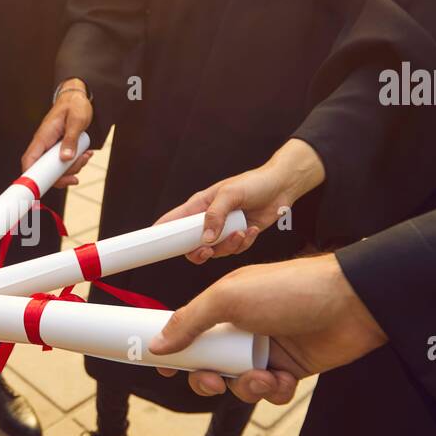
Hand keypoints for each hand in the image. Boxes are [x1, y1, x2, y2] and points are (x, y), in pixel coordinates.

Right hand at [21, 82, 94, 186]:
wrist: (77, 98)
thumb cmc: (74, 105)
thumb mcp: (76, 121)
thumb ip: (71, 139)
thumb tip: (65, 158)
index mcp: (43, 137)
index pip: (29, 160)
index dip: (32, 176)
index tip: (44, 184)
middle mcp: (44, 144)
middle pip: (46, 170)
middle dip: (63, 174)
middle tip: (78, 169)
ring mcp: (51, 148)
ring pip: (57, 168)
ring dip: (73, 167)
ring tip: (85, 156)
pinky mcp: (58, 149)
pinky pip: (63, 162)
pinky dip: (75, 162)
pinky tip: (84, 155)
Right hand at [148, 255, 386, 404]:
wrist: (352, 304)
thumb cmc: (290, 290)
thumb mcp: (228, 299)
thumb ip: (190, 321)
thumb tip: (157, 342)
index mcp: (224, 305)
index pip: (189, 330)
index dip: (174, 351)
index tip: (164, 369)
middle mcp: (242, 328)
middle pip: (209, 365)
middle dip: (207, 379)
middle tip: (214, 382)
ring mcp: (266, 349)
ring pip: (239, 384)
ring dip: (246, 388)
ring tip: (263, 377)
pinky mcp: (290, 369)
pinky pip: (270, 392)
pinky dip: (274, 392)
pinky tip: (284, 379)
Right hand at [155, 139, 325, 263]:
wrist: (282, 186)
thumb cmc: (254, 183)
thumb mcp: (230, 194)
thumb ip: (215, 216)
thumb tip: (205, 239)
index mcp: (199, 206)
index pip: (173, 221)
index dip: (161, 234)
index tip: (154, 245)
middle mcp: (208, 219)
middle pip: (191, 245)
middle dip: (198, 252)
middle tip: (207, 251)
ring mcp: (223, 229)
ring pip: (215, 250)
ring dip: (229, 246)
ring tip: (241, 232)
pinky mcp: (238, 235)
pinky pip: (234, 249)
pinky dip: (244, 243)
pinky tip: (252, 230)